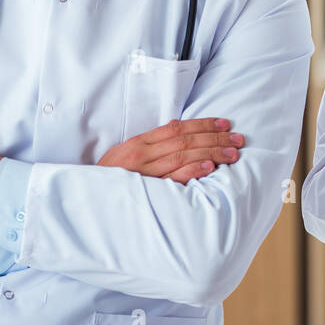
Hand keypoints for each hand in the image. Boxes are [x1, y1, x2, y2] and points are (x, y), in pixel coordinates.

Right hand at [97, 118, 243, 182]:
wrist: (86, 201)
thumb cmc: (109, 179)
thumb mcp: (126, 156)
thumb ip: (151, 147)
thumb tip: (179, 133)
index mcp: (139, 143)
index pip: (177, 128)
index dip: (203, 124)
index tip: (225, 124)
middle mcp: (142, 155)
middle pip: (185, 140)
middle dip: (214, 138)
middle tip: (238, 140)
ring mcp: (144, 173)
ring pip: (182, 157)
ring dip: (210, 153)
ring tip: (232, 154)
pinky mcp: (146, 192)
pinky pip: (172, 180)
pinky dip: (191, 172)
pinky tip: (209, 169)